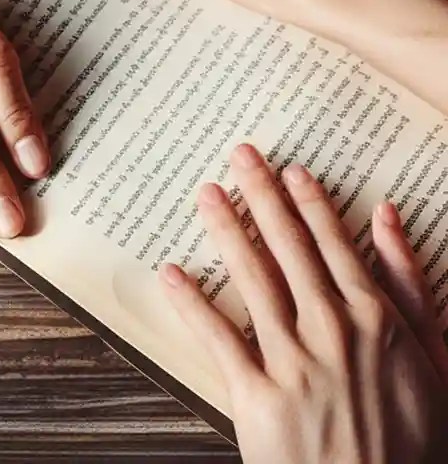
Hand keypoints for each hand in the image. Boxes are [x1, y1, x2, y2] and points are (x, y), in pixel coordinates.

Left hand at [160, 144, 447, 463]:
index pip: (333, 244)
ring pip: (251, 279)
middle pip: (288, 248)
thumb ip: (415, 286)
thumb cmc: (413, 436)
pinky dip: (191, 302)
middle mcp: (331, 329)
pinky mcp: (257, 395)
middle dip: (262, 196)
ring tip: (206, 195)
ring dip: (225, 230)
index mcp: (376, 318)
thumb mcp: (438, 359)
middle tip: (239, 156)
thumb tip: (391, 220)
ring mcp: (292, 361)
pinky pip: (217, 338)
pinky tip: (172, 272)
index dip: (307, 203)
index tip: (287, 170)